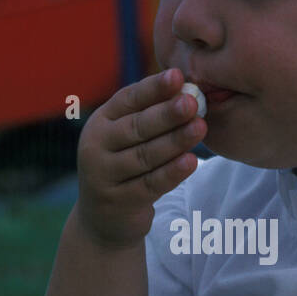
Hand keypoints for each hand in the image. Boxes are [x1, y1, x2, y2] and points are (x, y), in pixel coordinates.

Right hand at [76, 68, 205, 247]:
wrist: (103, 219)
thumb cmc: (125, 166)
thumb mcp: (127, 138)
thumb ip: (150, 114)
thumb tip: (187, 87)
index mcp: (101, 122)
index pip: (128, 100)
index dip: (153, 88)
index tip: (178, 76)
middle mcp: (96, 145)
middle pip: (136, 127)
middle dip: (166, 114)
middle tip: (193, 102)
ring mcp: (103, 175)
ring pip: (144, 156)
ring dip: (174, 141)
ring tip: (200, 127)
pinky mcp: (118, 202)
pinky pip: (149, 185)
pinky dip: (171, 173)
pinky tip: (191, 161)